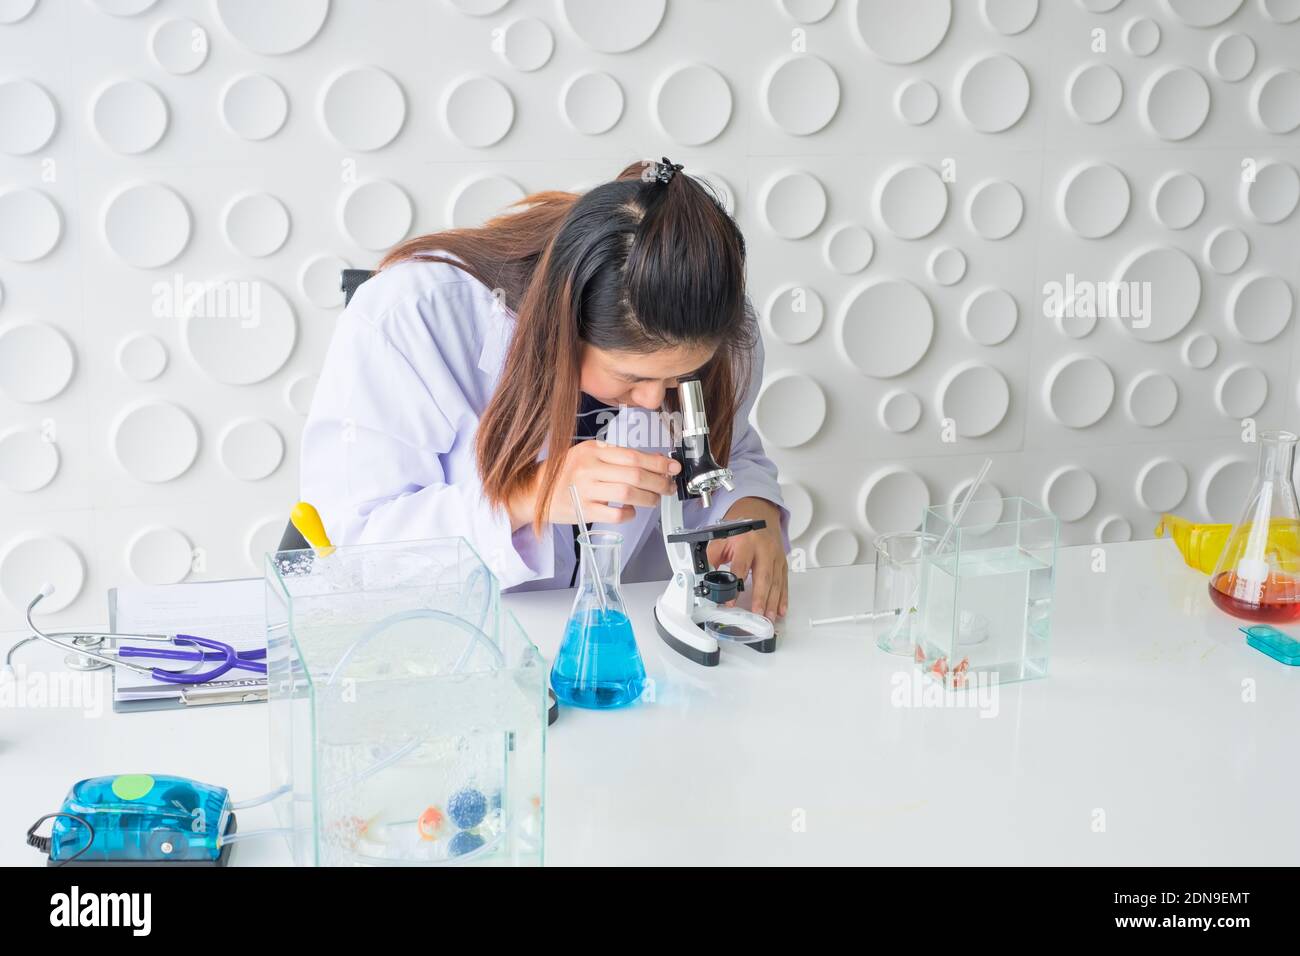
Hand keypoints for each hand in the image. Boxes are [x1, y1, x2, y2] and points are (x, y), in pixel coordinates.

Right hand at [508, 439, 679, 529]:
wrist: (532, 492)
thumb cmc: (563, 473)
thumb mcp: (586, 455)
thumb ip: (615, 456)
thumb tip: (652, 460)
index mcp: (592, 451)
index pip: (633, 455)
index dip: (657, 462)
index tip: (672, 466)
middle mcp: (588, 468)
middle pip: (634, 474)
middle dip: (659, 481)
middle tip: (668, 486)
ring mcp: (585, 490)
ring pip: (628, 493)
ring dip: (648, 498)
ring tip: (655, 499)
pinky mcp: (582, 510)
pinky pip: (614, 514)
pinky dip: (629, 513)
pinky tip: (631, 511)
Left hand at [706, 497, 787, 620]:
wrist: (759, 513)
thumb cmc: (740, 529)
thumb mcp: (721, 539)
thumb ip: (712, 558)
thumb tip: (705, 577)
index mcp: (746, 542)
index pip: (740, 567)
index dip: (735, 586)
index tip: (730, 601)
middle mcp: (764, 549)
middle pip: (763, 576)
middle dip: (761, 597)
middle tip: (758, 613)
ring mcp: (776, 556)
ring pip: (776, 581)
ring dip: (773, 602)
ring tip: (769, 617)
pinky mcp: (782, 562)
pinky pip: (784, 582)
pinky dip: (783, 597)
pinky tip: (781, 609)